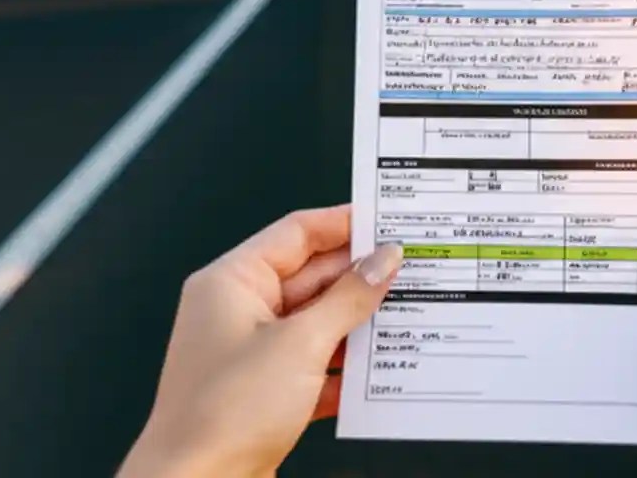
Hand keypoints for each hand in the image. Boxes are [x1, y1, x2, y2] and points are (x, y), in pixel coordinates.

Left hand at [118, 205, 402, 477]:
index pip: (297, 234)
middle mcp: (239, 311)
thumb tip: (382, 261)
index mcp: (232, 282)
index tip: (389, 223)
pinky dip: (348, 366)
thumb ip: (348, 298)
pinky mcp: (268, 392)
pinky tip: (383, 368)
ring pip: (319, 322)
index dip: (345, 224)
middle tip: (412, 271)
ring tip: (409, 314)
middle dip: (361, 276)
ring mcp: (254, 354)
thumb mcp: (300, 344)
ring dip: (359, 322)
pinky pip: (317, 364)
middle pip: (312, 277)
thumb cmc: (223, 413)